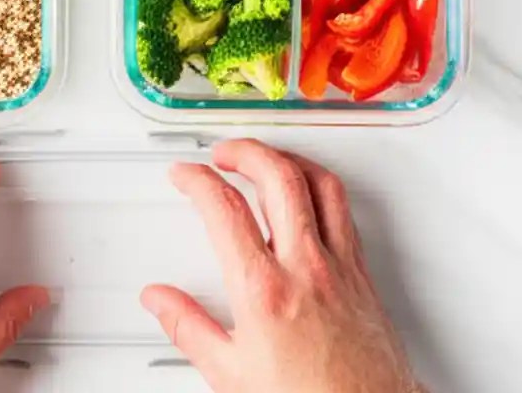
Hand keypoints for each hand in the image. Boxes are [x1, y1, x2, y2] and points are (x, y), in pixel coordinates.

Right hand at [142, 139, 419, 392]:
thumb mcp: (230, 374)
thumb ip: (189, 328)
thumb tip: (159, 299)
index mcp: (264, 291)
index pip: (224, 210)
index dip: (197, 180)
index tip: (185, 175)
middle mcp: (306, 269)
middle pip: (277, 177)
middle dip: (244, 151)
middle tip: (223, 153)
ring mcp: (340, 267)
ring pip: (320, 184)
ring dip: (287, 158)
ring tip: (265, 157)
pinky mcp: (362, 274)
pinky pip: (343, 211)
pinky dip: (320, 186)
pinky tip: (308, 192)